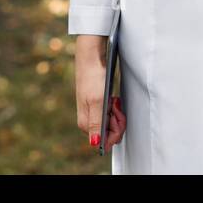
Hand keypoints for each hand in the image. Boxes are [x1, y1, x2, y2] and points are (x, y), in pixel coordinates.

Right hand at [75, 38, 125, 152]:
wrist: (91, 58)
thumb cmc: (93, 78)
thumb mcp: (97, 102)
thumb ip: (97, 124)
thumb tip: (95, 143)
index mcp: (86, 124)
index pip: (105, 141)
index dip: (115, 131)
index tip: (117, 116)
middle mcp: (88, 121)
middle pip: (109, 132)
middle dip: (117, 120)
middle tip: (115, 105)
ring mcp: (93, 113)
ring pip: (111, 123)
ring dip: (116, 113)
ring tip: (113, 100)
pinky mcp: (97, 106)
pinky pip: (110, 114)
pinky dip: (114, 107)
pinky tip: (113, 98)